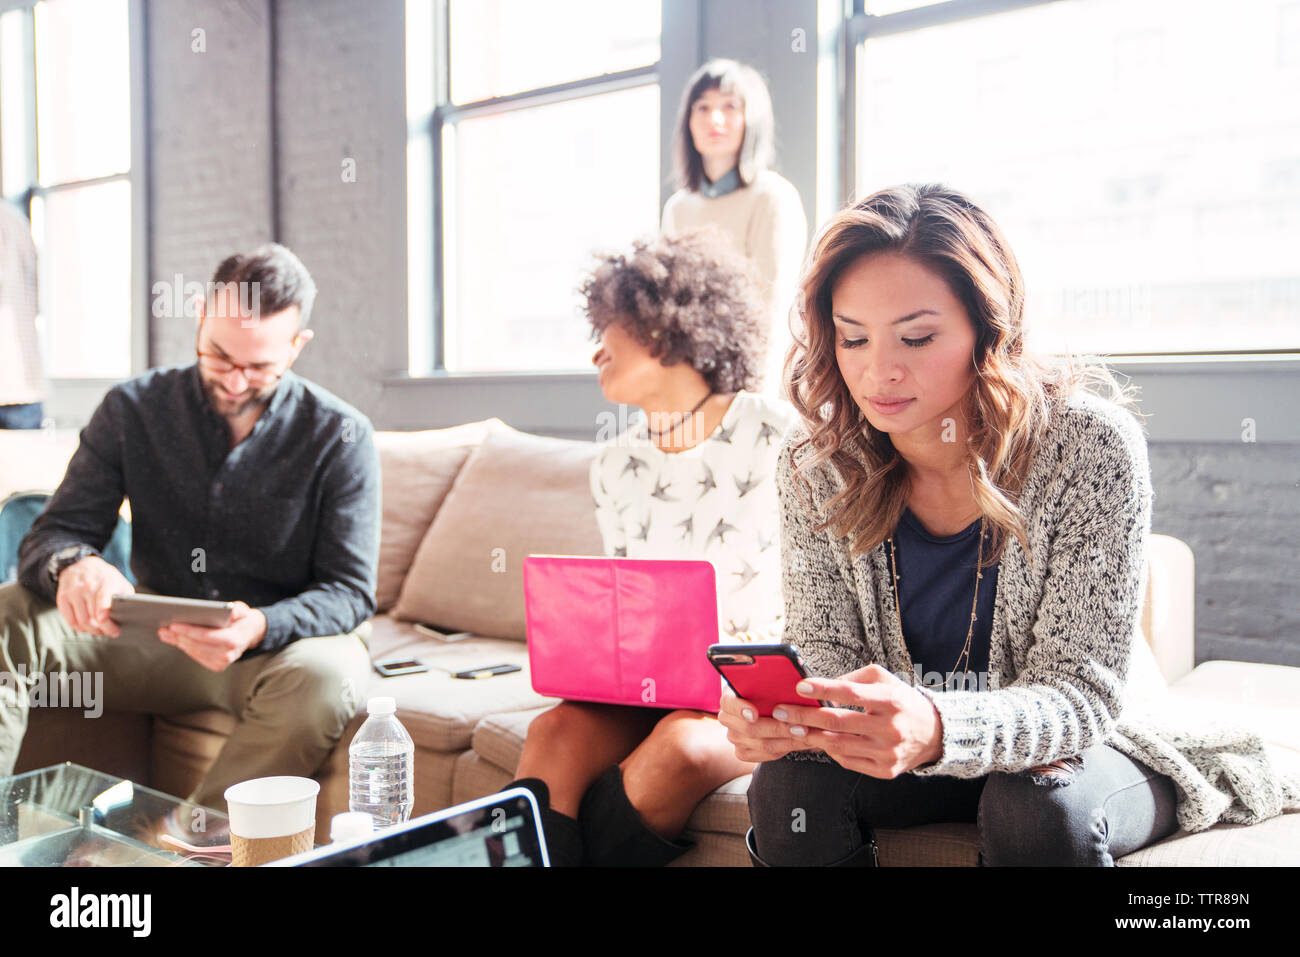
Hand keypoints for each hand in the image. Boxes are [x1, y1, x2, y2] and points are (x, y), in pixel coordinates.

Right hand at [56, 555, 133, 636]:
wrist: (83, 565)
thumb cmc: (105, 578)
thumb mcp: (121, 583)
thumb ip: (126, 599)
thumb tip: (129, 617)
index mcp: (105, 583)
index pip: (103, 603)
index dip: (106, 620)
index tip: (113, 630)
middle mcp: (87, 587)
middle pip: (92, 618)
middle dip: (103, 630)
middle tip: (110, 632)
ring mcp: (73, 592)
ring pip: (81, 622)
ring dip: (92, 631)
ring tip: (100, 630)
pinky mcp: (62, 598)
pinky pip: (70, 621)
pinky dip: (79, 628)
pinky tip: (87, 627)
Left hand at [158, 601, 265, 672]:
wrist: (249, 634)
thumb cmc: (242, 619)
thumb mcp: (243, 609)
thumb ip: (237, 610)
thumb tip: (228, 610)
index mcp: (235, 639)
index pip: (207, 636)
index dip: (189, 631)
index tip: (173, 625)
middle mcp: (229, 654)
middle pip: (197, 644)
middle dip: (179, 636)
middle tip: (164, 628)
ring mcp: (222, 662)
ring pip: (194, 651)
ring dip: (178, 642)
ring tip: (165, 632)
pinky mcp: (216, 666)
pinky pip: (196, 656)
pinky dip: (185, 647)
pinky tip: (175, 639)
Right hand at [717, 686, 818, 762]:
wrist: (766, 709)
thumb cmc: (768, 691)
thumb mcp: (768, 682)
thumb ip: (773, 679)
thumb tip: (793, 673)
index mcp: (730, 697)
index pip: (729, 703)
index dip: (741, 709)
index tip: (754, 714)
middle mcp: (728, 719)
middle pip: (750, 728)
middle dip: (778, 728)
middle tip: (801, 726)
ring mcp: (735, 737)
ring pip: (763, 744)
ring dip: (788, 739)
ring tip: (808, 733)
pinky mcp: (743, 752)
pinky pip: (767, 755)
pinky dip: (788, 748)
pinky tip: (804, 741)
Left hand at [767, 664, 943, 778]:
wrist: (934, 733)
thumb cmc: (901, 701)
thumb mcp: (883, 680)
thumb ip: (852, 679)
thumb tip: (820, 685)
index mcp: (891, 700)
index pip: (850, 693)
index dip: (823, 689)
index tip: (799, 686)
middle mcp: (890, 727)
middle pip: (838, 722)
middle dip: (804, 715)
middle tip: (779, 711)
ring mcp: (888, 752)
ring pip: (838, 745)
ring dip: (811, 735)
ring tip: (791, 726)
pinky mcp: (886, 771)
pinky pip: (848, 761)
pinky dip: (830, 750)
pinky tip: (819, 740)